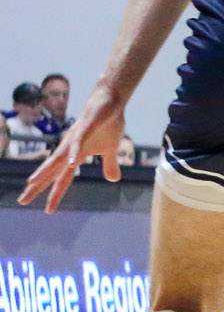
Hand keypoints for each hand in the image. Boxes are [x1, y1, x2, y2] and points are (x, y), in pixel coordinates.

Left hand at [19, 86, 123, 212]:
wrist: (110, 102)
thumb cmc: (108, 124)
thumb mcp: (111, 150)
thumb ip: (109, 165)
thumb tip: (112, 180)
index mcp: (75, 156)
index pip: (63, 179)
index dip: (55, 194)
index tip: (48, 210)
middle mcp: (69, 150)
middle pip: (51, 171)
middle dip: (37, 186)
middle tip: (22, 201)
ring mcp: (74, 140)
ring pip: (56, 159)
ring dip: (45, 171)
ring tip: (32, 183)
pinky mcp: (83, 129)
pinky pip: (77, 144)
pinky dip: (73, 154)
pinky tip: (71, 163)